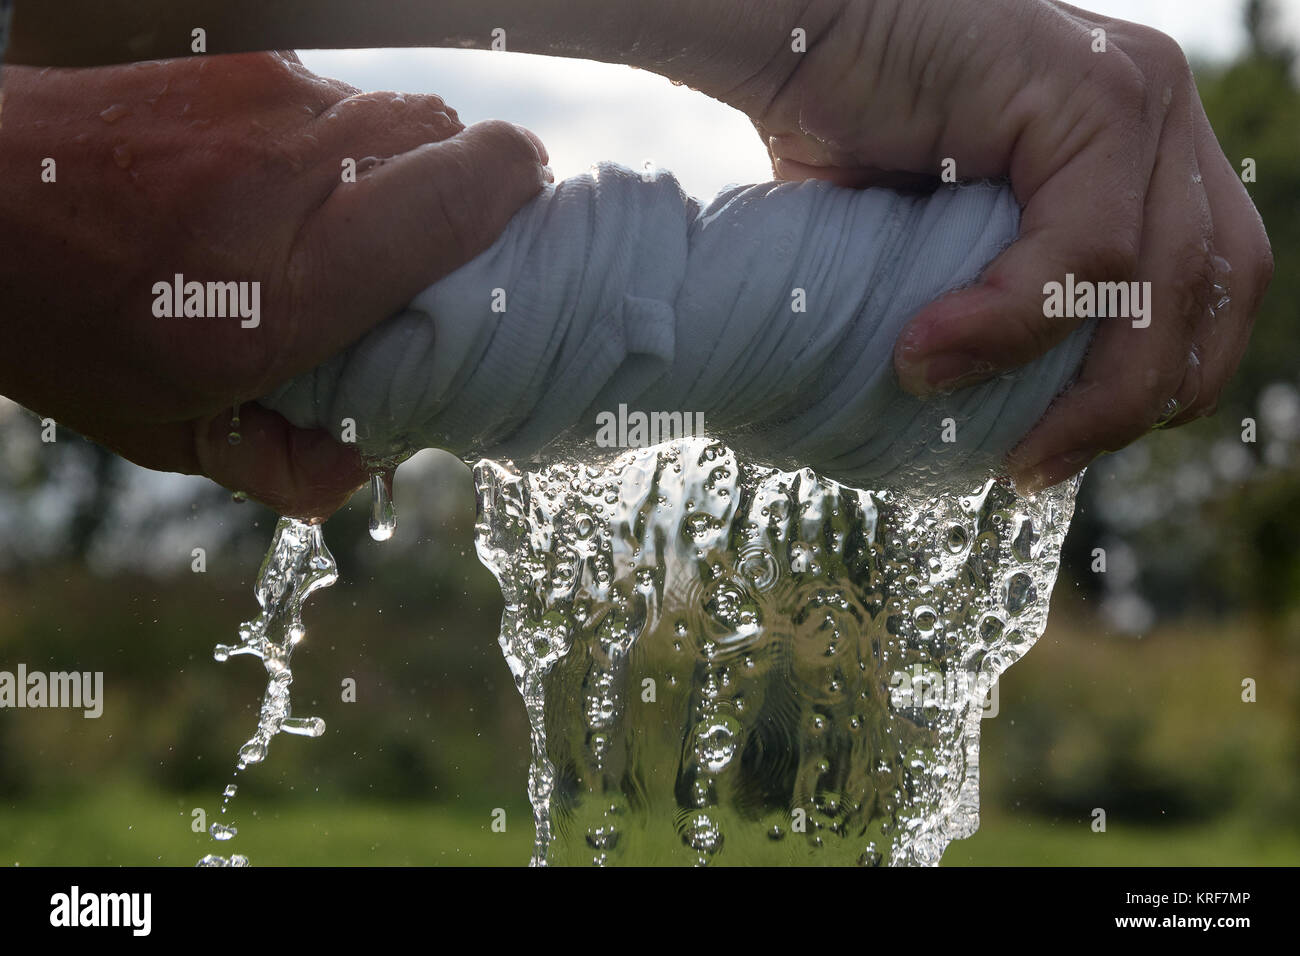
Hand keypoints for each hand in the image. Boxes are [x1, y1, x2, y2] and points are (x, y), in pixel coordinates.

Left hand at [0, 52, 550, 517]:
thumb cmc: (67, 324)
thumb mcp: (174, 432)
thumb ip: (292, 463)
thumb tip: (376, 455)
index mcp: (284, 285)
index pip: (470, 191)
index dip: (523, 202)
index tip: (526, 240)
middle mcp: (289, 171)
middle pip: (458, 145)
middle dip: (472, 202)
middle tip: (436, 261)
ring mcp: (268, 98)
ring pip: (407, 118)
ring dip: (407, 176)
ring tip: (352, 228)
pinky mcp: (249, 63)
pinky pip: (348, 104)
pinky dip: (350, 151)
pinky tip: (292, 190)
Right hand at [744, 0, 1272, 492]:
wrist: (787, 34)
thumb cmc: (843, 142)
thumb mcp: (942, 251)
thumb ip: (1000, 309)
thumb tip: (1010, 420)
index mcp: (1143, 156)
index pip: (1212, 291)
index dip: (1160, 387)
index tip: (1061, 451)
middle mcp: (1161, 117)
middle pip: (1214, 293)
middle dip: (1130, 408)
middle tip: (1032, 467)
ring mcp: (1139, 93)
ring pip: (1162, 285)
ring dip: (1075, 392)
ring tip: (986, 444)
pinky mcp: (1091, 87)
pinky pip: (1087, 251)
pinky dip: (1005, 324)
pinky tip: (926, 355)